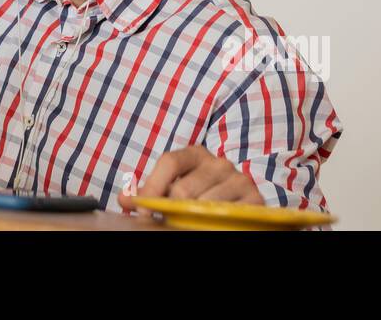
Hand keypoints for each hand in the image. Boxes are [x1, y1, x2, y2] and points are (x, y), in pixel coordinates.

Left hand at [118, 146, 263, 211]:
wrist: (240, 202)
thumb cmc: (201, 193)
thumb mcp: (175, 186)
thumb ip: (151, 190)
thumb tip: (124, 199)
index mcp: (195, 153)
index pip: (169, 162)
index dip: (151, 186)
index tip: (139, 209)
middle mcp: (219, 163)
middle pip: (184, 188)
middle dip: (169, 210)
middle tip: (164, 222)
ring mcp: (239, 179)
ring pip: (204, 205)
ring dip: (190, 220)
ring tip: (185, 225)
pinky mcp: (255, 199)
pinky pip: (228, 215)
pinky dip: (213, 225)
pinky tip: (207, 226)